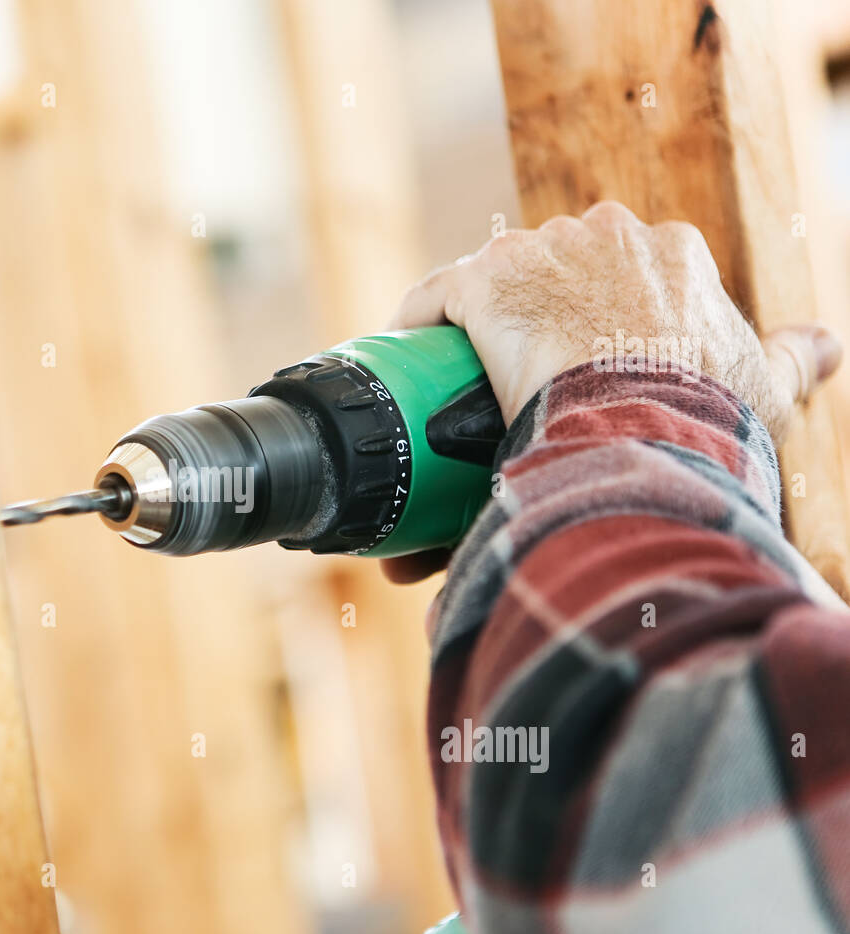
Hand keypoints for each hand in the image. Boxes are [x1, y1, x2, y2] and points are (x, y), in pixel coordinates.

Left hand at [381, 200, 841, 586]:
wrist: (638, 421)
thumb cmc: (702, 410)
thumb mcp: (764, 384)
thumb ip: (794, 357)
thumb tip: (823, 345)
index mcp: (669, 251)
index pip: (613, 271)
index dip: (589, 315)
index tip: (575, 359)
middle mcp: (603, 231)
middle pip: (551, 270)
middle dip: (532, 314)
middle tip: (518, 377)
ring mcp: (540, 250)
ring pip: (493, 279)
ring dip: (475, 321)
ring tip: (457, 376)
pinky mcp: (483, 279)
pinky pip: (436, 293)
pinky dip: (419, 316)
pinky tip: (407, 348)